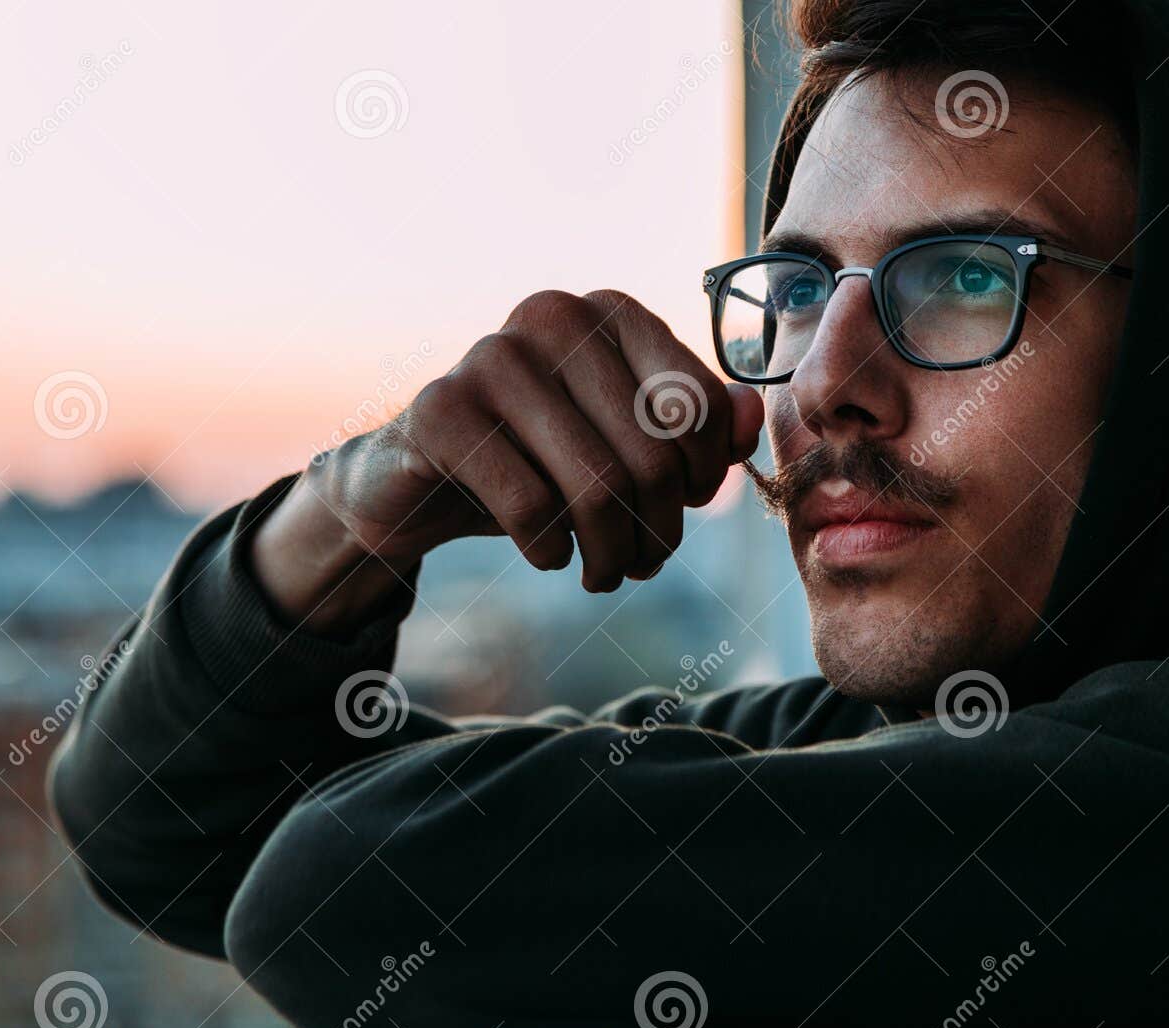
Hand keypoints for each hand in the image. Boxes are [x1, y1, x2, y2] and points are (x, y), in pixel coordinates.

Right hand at [253, 289, 763, 633]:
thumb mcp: (625, 445)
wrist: (419, 480)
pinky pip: (531, 505)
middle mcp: (554, 316)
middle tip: (640, 566)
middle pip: (652, 455)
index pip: (697, 409)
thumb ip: (696, 429)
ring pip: (597, 486)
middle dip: (656, 532)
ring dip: (611, 555)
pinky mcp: (441, 410)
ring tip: (603, 574)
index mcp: (610, 312)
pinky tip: (547, 554)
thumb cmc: (539, 459)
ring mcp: (492, 356)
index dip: (700, 479)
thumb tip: (749, 416)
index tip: (677, 511)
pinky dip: (550, 549)